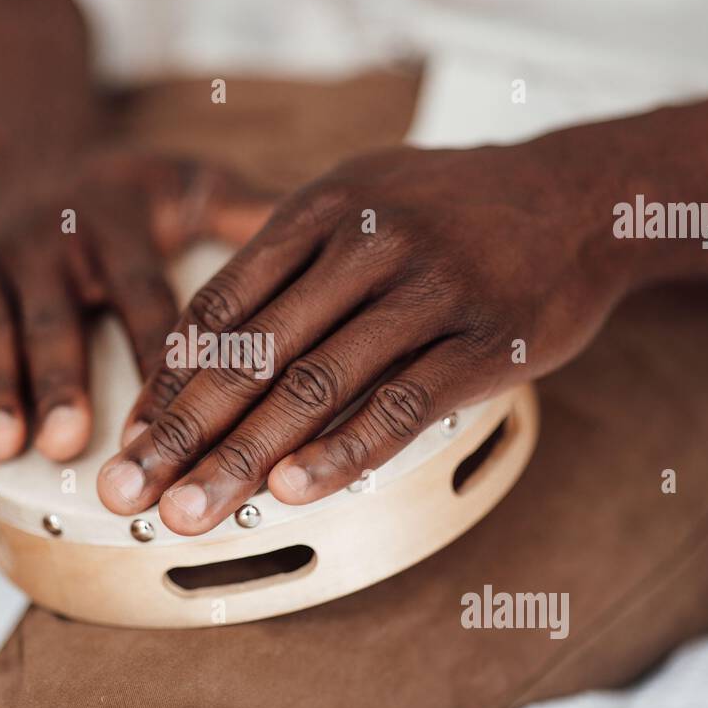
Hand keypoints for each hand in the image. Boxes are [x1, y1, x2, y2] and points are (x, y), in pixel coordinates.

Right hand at [0, 151, 274, 493]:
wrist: (30, 154)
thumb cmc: (125, 191)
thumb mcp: (184, 181)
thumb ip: (244, 210)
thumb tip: (331, 223)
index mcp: (109, 225)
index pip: (139, 291)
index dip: (156, 350)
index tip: (180, 406)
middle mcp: (41, 249)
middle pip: (51, 316)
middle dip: (57, 377)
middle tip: (69, 441)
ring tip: (2, 449)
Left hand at [96, 142, 632, 533]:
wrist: (580, 197)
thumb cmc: (450, 209)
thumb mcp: (359, 195)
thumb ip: (282, 255)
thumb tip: (195, 338)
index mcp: (321, 209)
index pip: (221, 305)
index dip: (168, 378)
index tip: (129, 436)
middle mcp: (368, 243)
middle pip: (253, 353)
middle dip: (181, 431)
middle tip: (127, 490)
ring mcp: (429, 291)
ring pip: (316, 385)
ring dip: (243, 458)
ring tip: (189, 512)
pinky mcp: (485, 342)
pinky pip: (401, 406)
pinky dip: (343, 452)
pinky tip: (294, 492)